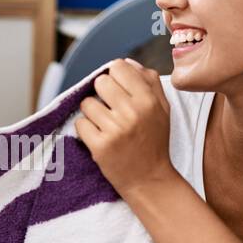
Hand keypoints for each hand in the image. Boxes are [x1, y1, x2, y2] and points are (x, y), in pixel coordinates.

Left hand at [74, 59, 177, 198]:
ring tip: (105, 125)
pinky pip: (80, 124)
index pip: (118, 67)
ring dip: (92, 113)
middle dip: (102, 94)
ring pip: (87, 103)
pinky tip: (99, 137)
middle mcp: (132, 112)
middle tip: (110, 109)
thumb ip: (149, 82)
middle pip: (100, 82)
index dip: (115, 76)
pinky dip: (86, 130)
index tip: (117, 90)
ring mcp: (115, 129)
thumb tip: (128, 62)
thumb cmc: (154, 142)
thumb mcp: (162, 109)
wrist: (150, 180)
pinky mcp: (100, 146)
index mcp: (148, 100)